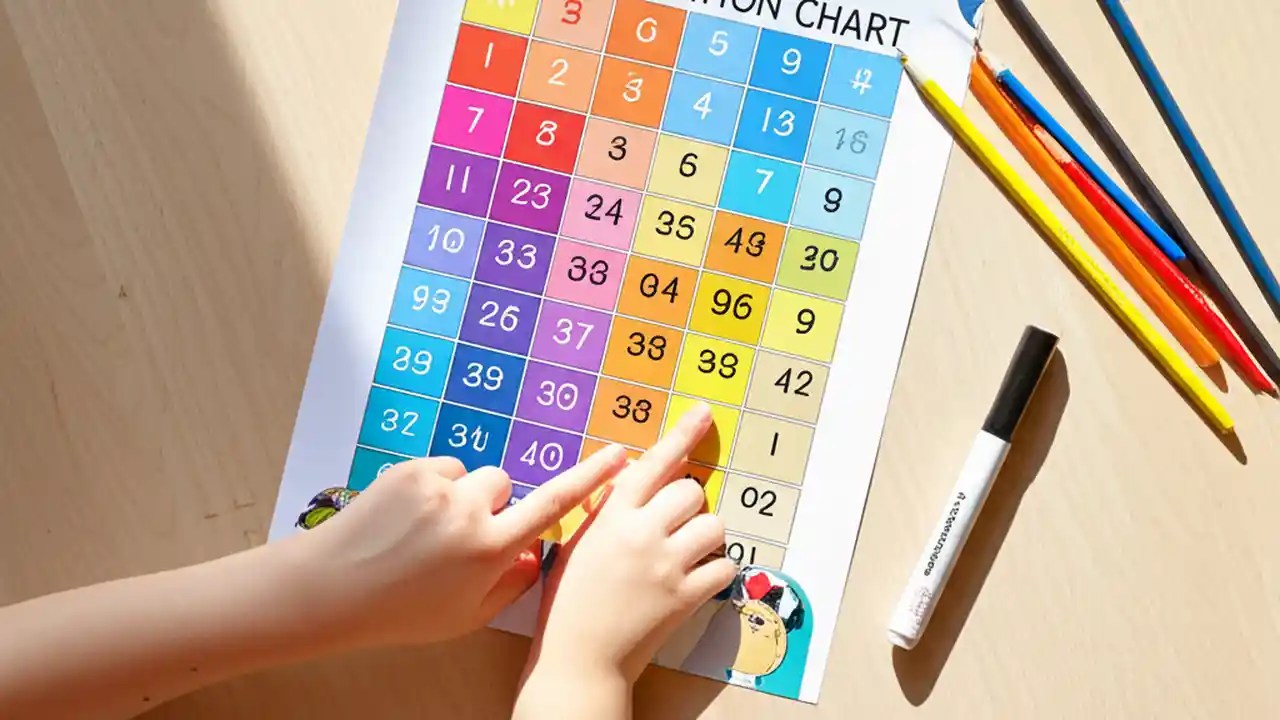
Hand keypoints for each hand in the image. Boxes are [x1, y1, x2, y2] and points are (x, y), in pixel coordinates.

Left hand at [280, 447, 626, 647]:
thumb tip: (534, 554)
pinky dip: (431, 487)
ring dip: (459, 496)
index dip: (591, 478)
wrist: (330, 588)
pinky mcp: (409, 469)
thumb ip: (512, 584)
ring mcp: (436, 486)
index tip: (618, 454)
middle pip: (504, 486)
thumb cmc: (401, 610)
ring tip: (423, 531)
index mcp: (490, 550)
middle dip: (491, 505)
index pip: (554, 505)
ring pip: (470, 477)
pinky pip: (440, 469)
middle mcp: (468, 512)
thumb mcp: (466, 616)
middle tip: (458, 538)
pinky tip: (406, 518)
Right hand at [527, 404, 737, 683]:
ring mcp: (668, 566)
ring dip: (703, 535)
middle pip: (692, 491)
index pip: (654, 463)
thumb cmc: (568, 601)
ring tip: (681, 554)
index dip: (682, 435)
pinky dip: (715, 569)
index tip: (704, 413)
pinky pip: (724, 566)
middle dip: (686, 504)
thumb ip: (606, 508)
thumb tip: (633, 476)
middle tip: (669, 526)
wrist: (579, 658)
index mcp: (612, 516)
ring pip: (714, 526)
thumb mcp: (577, 542)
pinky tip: (692, 578)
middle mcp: (643, 534)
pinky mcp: (686, 596)